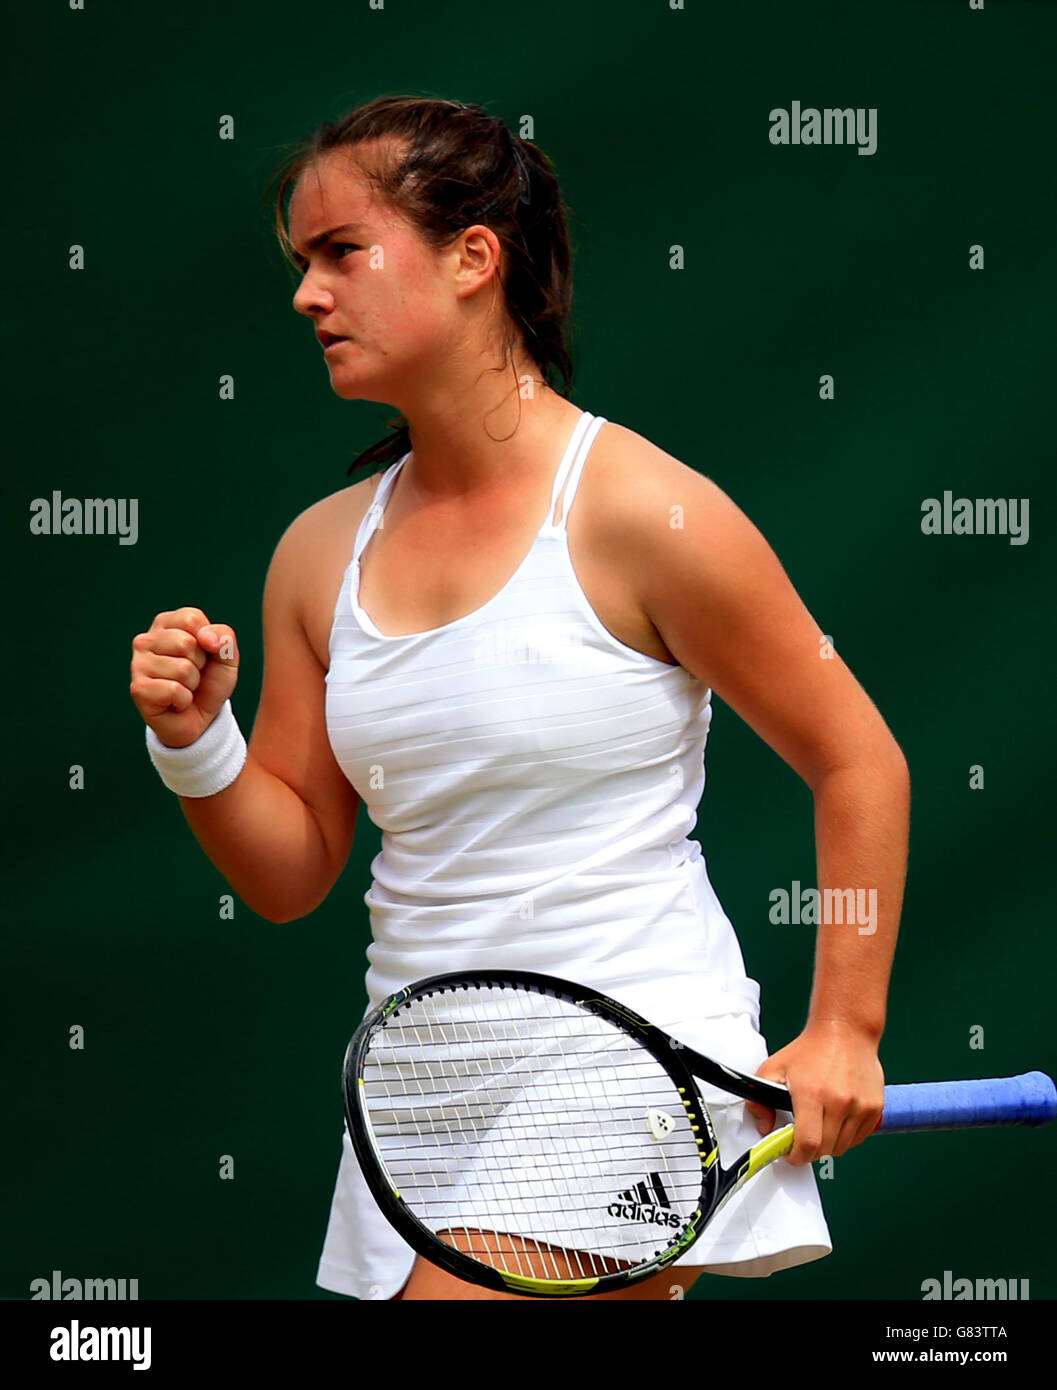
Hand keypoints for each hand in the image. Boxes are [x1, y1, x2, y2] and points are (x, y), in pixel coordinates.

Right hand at [130, 607, 239, 748]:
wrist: (201, 721)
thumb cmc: (209, 683)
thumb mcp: (226, 657)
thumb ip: (224, 637)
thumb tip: (206, 637)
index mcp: (166, 624)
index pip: (192, 619)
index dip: (208, 642)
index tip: (203, 655)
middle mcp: (146, 640)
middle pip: (186, 643)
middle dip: (199, 665)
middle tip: (192, 676)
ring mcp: (137, 664)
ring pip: (182, 668)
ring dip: (192, 685)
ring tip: (184, 689)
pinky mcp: (138, 689)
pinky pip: (174, 690)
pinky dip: (184, 700)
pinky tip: (175, 702)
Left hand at [743, 1020, 884, 1164]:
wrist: (845, 1031)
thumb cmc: (811, 1049)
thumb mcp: (774, 1068)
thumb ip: (760, 1100)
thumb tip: (764, 1127)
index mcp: (813, 1093)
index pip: (807, 1144)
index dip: (795, 1155)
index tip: (789, 1153)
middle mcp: (840, 1102)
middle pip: (824, 1150)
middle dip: (809, 1150)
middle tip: (801, 1137)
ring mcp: (861, 1106)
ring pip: (842, 1147)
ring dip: (828, 1144)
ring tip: (819, 1125)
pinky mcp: (875, 1108)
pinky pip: (859, 1139)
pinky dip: (846, 1137)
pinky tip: (836, 1120)